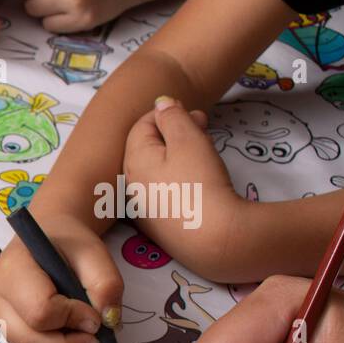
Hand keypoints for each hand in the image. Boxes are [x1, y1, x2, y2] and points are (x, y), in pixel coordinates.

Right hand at [0, 218, 121, 342]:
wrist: (47, 238)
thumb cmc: (67, 243)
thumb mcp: (93, 253)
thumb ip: (106, 283)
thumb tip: (107, 320)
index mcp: (11, 270)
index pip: (40, 310)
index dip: (73, 319)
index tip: (96, 315)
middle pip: (27, 340)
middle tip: (93, 338)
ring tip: (82, 335)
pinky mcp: (4, 325)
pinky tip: (68, 332)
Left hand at [123, 96, 244, 232]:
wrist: (213, 238)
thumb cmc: (200, 182)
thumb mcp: (187, 139)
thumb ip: (173, 118)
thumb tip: (160, 104)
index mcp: (131, 160)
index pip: (142, 125)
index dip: (170, 114)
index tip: (197, 114)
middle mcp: (130, 184)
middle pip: (149, 146)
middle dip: (176, 132)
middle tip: (204, 127)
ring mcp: (142, 206)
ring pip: (157, 168)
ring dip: (179, 153)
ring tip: (205, 151)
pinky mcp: (158, 223)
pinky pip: (164, 190)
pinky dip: (179, 177)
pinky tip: (199, 180)